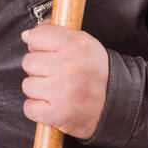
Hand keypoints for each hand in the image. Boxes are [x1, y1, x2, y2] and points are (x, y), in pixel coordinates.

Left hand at [20, 20, 109, 140]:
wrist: (120, 104)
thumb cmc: (98, 74)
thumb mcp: (85, 44)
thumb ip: (58, 34)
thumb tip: (28, 34)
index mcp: (75, 45)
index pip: (36, 37)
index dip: (38, 45)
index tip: (47, 52)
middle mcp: (68, 66)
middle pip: (28, 62)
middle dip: (39, 69)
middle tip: (56, 74)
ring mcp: (61, 91)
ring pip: (27, 85)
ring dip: (39, 90)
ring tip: (57, 90)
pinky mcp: (56, 113)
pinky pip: (29, 107)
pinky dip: (38, 109)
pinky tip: (53, 104)